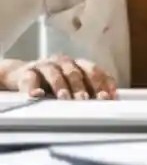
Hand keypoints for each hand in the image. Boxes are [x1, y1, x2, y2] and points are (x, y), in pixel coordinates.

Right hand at [2, 57, 116, 99]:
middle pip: (76, 72)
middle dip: (83, 86)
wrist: (19, 74)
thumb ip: (90, 91)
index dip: (103, 82)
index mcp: (78, 64)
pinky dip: (33, 87)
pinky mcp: (26, 72)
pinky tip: (37, 95)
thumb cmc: (53, 84)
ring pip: (55, 74)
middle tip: (86, 99)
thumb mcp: (73, 85)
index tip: (108, 97)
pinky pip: (30, 79)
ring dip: (61, 86)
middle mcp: (64, 62)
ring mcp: (45, 65)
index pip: (94, 70)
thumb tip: (110, 102)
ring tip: (64, 98)